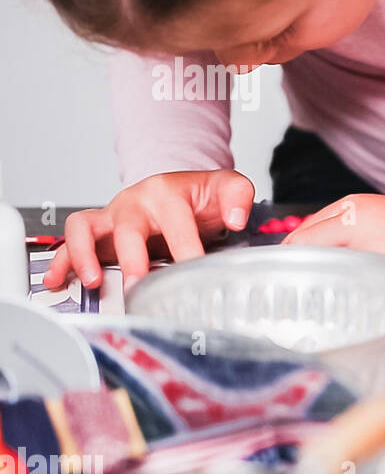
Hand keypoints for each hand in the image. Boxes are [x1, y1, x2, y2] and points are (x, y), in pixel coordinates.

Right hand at [44, 170, 254, 291]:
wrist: (181, 190)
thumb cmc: (200, 196)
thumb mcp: (227, 188)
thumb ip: (238, 197)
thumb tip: (236, 218)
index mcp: (166, 193)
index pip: (176, 222)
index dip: (185, 248)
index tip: (193, 272)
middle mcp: (134, 203)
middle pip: (128, 228)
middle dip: (132, 258)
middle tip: (139, 285)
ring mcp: (113, 217)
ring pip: (84, 228)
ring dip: (84, 255)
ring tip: (93, 282)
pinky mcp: (98, 232)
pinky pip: (69, 243)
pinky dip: (61, 262)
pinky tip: (57, 281)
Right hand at [282, 194, 384, 294]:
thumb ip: (347, 278)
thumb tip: (317, 291)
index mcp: (353, 220)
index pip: (302, 241)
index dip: (287, 266)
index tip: (280, 286)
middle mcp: (351, 205)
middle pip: (304, 232)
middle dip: (295, 258)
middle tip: (290, 285)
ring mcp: (357, 202)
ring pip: (316, 226)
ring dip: (310, 248)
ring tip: (308, 275)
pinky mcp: (365, 205)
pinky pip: (332, 222)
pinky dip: (325, 240)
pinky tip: (329, 260)